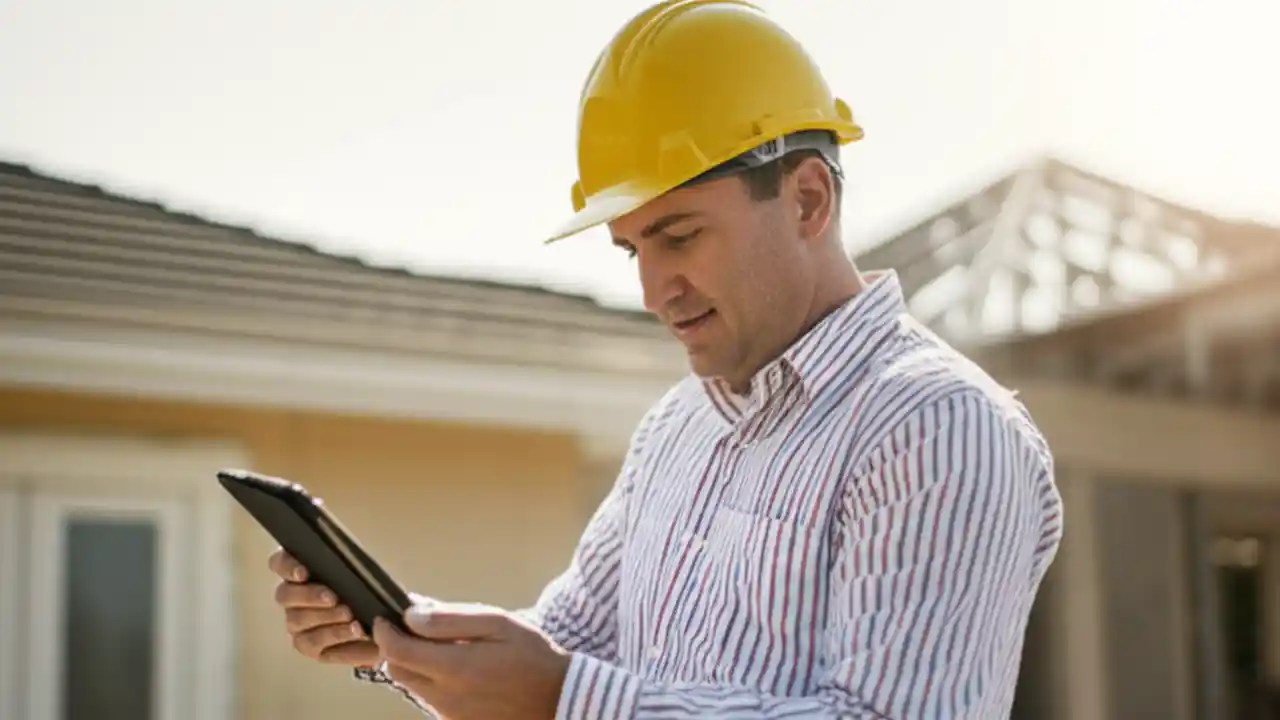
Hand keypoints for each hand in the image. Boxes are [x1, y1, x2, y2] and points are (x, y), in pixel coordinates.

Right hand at [268, 548, 378, 666]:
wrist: (382, 623)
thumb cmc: (367, 588)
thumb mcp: (362, 572)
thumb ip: (349, 566)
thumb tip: (347, 564)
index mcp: (299, 572)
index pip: (280, 563)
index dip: (287, 567)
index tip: (302, 573)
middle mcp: (291, 598)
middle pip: (285, 595)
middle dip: (309, 596)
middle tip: (332, 598)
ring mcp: (297, 624)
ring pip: (297, 621)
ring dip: (325, 618)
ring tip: (350, 617)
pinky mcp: (309, 646)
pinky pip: (314, 644)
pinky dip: (336, 636)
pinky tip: (356, 632)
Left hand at [373, 604, 571, 719]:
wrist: (558, 698)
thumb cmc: (531, 655)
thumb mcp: (497, 623)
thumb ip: (450, 619)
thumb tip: (411, 616)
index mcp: (454, 667)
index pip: (396, 651)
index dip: (384, 631)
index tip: (385, 617)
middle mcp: (445, 696)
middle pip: (396, 670)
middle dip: (397, 648)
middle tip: (415, 630)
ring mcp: (450, 714)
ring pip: (412, 686)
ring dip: (417, 664)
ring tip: (447, 648)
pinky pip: (431, 699)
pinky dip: (434, 681)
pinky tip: (461, 669)